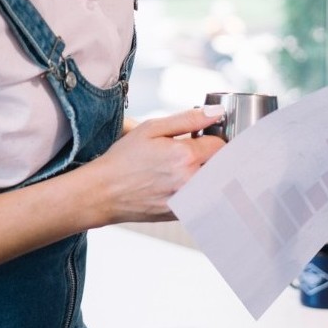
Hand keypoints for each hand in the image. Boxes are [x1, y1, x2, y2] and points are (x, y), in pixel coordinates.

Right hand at [89, 107, 224, 223]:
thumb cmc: (124, 159)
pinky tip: (179, 183)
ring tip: (187, 168)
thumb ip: (188, 119)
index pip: (221, 145)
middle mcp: (190, 181)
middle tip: (197, 151)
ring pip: (215, 185)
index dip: (214, 137)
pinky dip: (199, 190)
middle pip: (223, 166)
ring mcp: (188, 202)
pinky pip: (204, 200)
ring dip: (209, 174)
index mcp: (185, 156)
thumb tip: (216, 113)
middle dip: (214, 156)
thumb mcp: (152, 128)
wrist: (103, 192)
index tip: (202, 137)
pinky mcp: (182, 215)